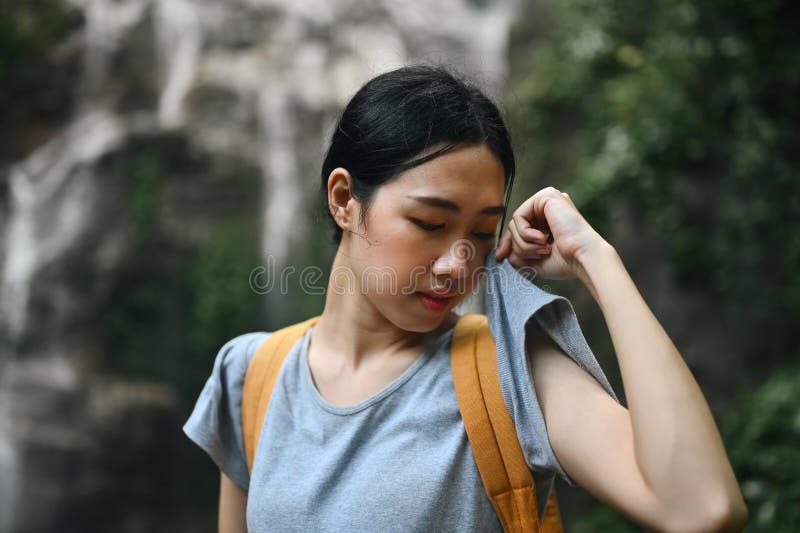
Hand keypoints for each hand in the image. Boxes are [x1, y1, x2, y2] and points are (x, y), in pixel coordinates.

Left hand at [494, 186, 608, 279]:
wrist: (583, 257)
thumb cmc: (567, 262)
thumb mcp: (537, 262)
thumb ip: (520, 256)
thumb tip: (506, 254)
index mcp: (550, 221)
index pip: (519, 229)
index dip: (508, 244)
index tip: (500, 257)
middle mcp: (549, 208)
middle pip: (515, 226)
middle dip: (518, 246)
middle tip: (536, 256)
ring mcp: (548, 200)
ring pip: (515, 223)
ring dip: (524, 243)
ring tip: (543, 249)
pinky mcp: (546, 195)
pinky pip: (519, 216)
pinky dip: (525, 234)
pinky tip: (542, 240)